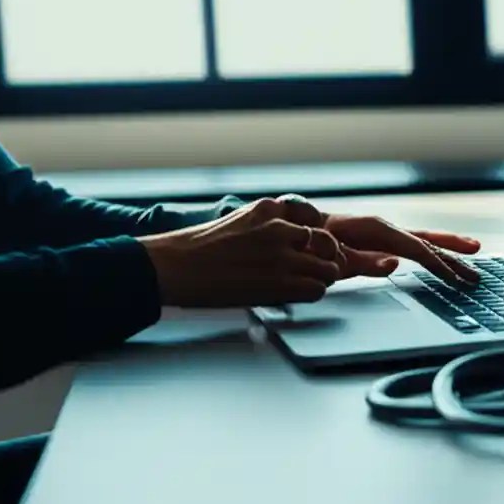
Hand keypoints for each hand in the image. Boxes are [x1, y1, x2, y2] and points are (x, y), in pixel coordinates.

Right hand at [137, 198, 345, 307]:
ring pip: (328, 268)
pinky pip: (317, 289)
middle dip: (321, 257)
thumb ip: (267, 226)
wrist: (175, 267)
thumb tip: (292, 241)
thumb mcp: (238, 222)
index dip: (313, 235)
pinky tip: (292, 295)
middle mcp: (279, 227)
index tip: (307, 245)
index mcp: (268, 208)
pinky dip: (309, 294)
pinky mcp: (280, 282)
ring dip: (318, 278)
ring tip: (300, 284)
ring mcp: (282, 255)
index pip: (313, 217)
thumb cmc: (198, 249)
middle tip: (310, 269)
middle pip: (326, 243)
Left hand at [323, 214, 483, 286]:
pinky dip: (430, 247)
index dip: (438, 264)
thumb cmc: (310, 243)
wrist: (293, 226)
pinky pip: (409, 243)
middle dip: (452, 256)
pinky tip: (439, 254)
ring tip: (472, 252)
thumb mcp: (332, 256)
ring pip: (421, 239)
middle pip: (425, 241)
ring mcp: (381, 232)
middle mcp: (382, 228)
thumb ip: (363, 261)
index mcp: (374, 230)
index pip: (416, 248)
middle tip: (476, 270)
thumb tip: (396, 264)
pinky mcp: (377, 239)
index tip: (456, 279)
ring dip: (447, 248)